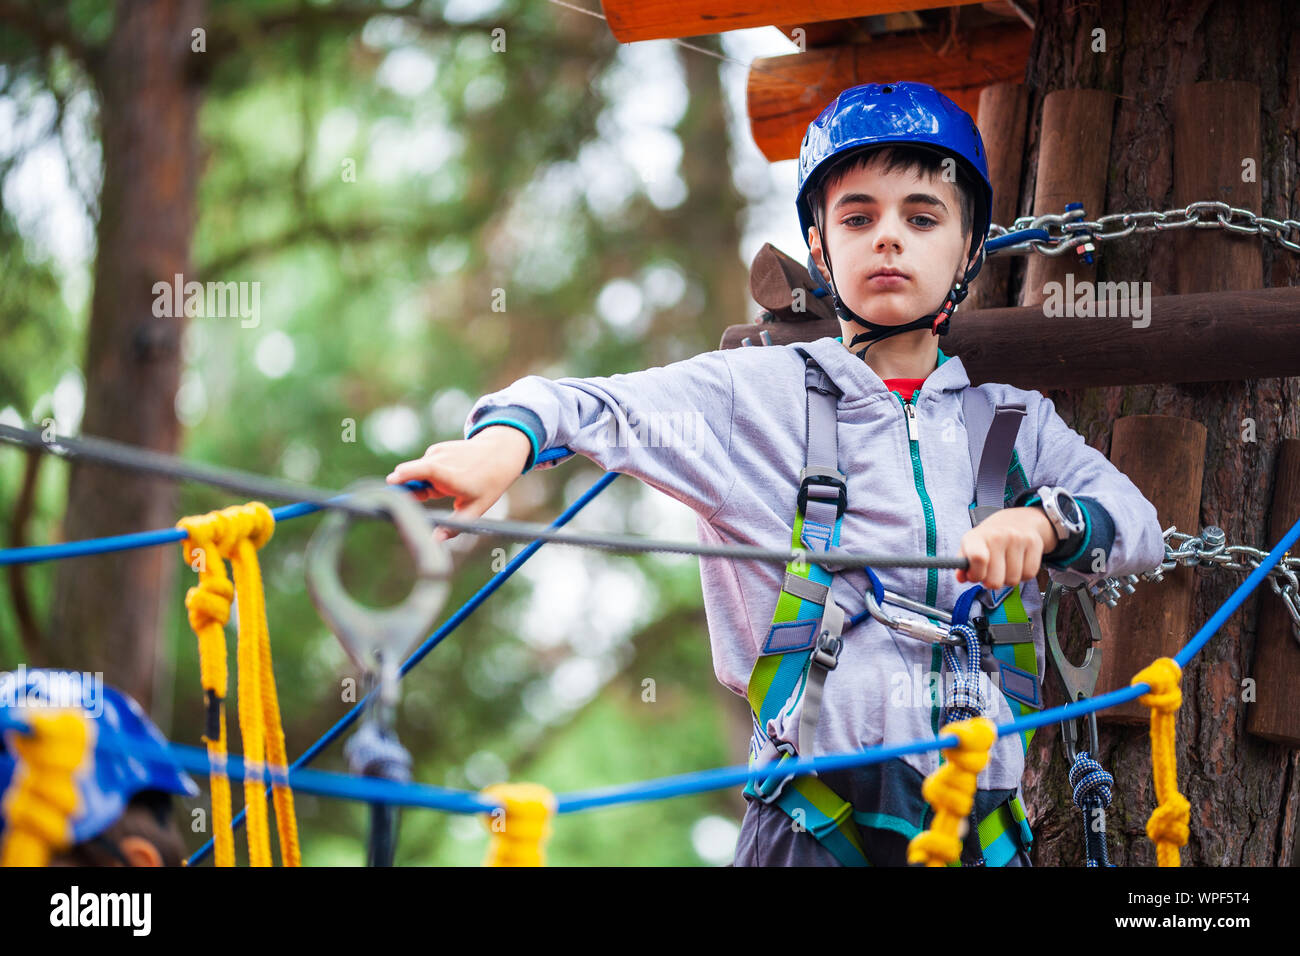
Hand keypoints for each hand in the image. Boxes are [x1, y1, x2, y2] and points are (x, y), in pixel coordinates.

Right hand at [385, 426, 531, 540]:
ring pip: (417, 472)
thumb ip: (455, 525)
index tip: (390, 483)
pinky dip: (429, 474)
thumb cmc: (489, 483)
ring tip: (445, 489)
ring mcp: (438, 452)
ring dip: (422, 483)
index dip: (405, 476)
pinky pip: (424, 466)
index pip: (423, 472)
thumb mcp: (476, 508)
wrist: (500, 452)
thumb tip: (434, 540)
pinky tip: (448, 477)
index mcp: (451, 476)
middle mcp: (442, 460)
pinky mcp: (436, 449)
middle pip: (411, 474)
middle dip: (408, 489)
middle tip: (421, 499)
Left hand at [955, 507, 1058, 589]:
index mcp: (977, 537)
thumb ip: (963, 564)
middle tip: (992, 572)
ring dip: (1008, 579)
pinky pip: (1029, 575)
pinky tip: (1018, 564)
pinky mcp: (1034, 543)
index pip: (977, 558)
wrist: (1017, 520)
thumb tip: (960, 577)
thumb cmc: (990, 538)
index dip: (976, 575)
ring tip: (1005, 566)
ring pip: (1013, 580)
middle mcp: (998, 536)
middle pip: (995, 580)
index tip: (975, 575)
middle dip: (992, 581)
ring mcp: (1018, 539)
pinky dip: (1023, 575)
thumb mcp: (970, 546)